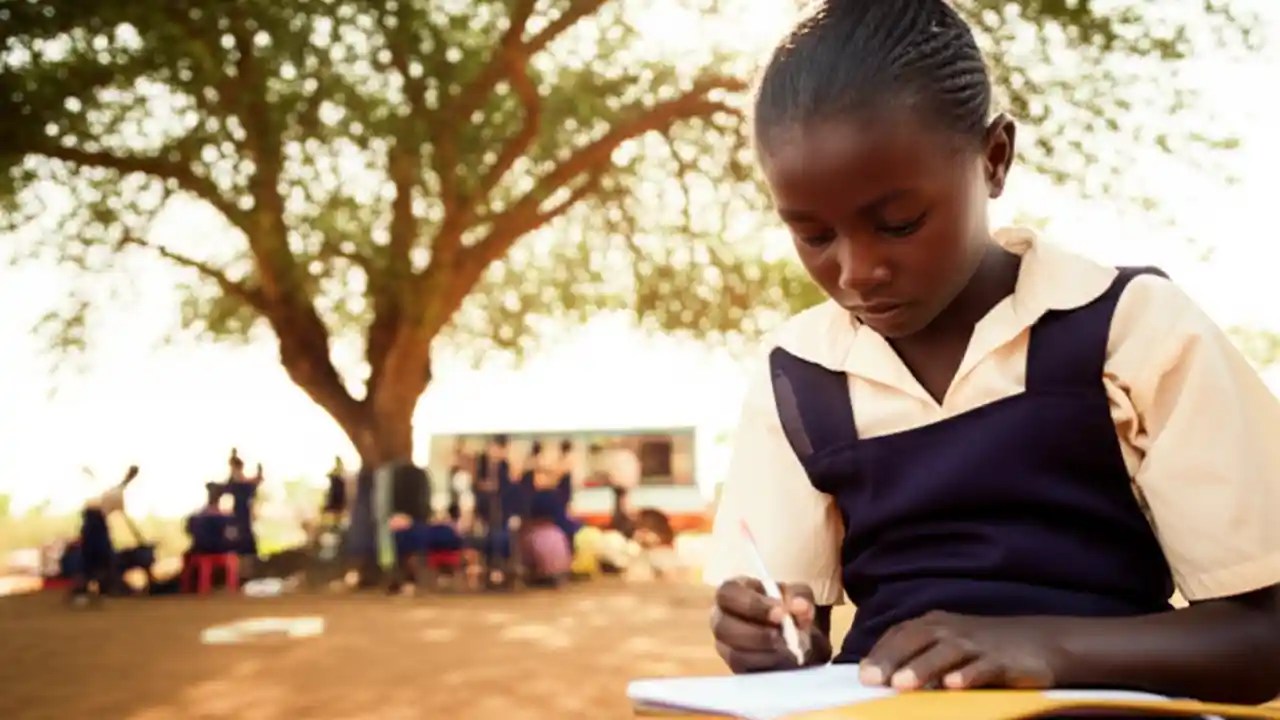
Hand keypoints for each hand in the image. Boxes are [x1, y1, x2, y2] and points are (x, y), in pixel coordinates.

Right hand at [711, 577, 831, 672]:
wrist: (798, 638)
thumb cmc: (788, 609)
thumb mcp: (799, 596)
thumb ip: (800, 597)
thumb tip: (799, 605)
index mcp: (733, 592)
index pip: (728, 594)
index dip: (752, 604)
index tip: (781, 613)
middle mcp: (721, 618)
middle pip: (723, 627)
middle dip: (757, 634)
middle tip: (783, 636)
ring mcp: (725, 646)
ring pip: (733, 653)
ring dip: (764, 652)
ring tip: (788, 649)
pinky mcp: (736, 668)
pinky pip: (744, 671)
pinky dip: (767, 665)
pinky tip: (784, 660)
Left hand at [860, 611, 1065, 690]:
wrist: (1043, 642)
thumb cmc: (986, 649)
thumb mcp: (951, 648)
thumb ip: (921, 660)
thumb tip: (885, 681)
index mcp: (936, 625)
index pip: (901, 634)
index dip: (880, 652)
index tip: (861, 674)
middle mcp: (953, 630)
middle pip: (917, 639)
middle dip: (892, 658)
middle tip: (871, 680)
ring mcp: (979, 644)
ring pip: (947, 652)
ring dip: (923, 667)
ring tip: (901, 685)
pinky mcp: (1005, 660)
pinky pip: (984, 667)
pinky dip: (968, 674)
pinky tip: (953, 685)